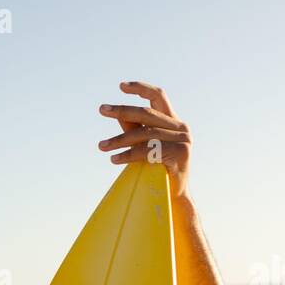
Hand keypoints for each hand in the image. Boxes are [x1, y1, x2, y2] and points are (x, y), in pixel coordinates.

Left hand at [97, 81, 191, 198]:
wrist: (174, 198)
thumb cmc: (158, 171)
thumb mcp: (145, 146)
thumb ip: (135, 130)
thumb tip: (117, 114)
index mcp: (174, 121)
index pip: (158, 96)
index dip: (140, 88)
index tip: (121, 86)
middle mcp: (181, 127)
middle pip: (147, 113)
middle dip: (122, 110)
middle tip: (101, 109)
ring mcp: (183, 140)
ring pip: (145, 134)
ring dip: (119, 140)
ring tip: (101, 146)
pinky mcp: (180, 154)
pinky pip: (148, 151)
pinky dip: (128, 155)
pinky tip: (114, 159)